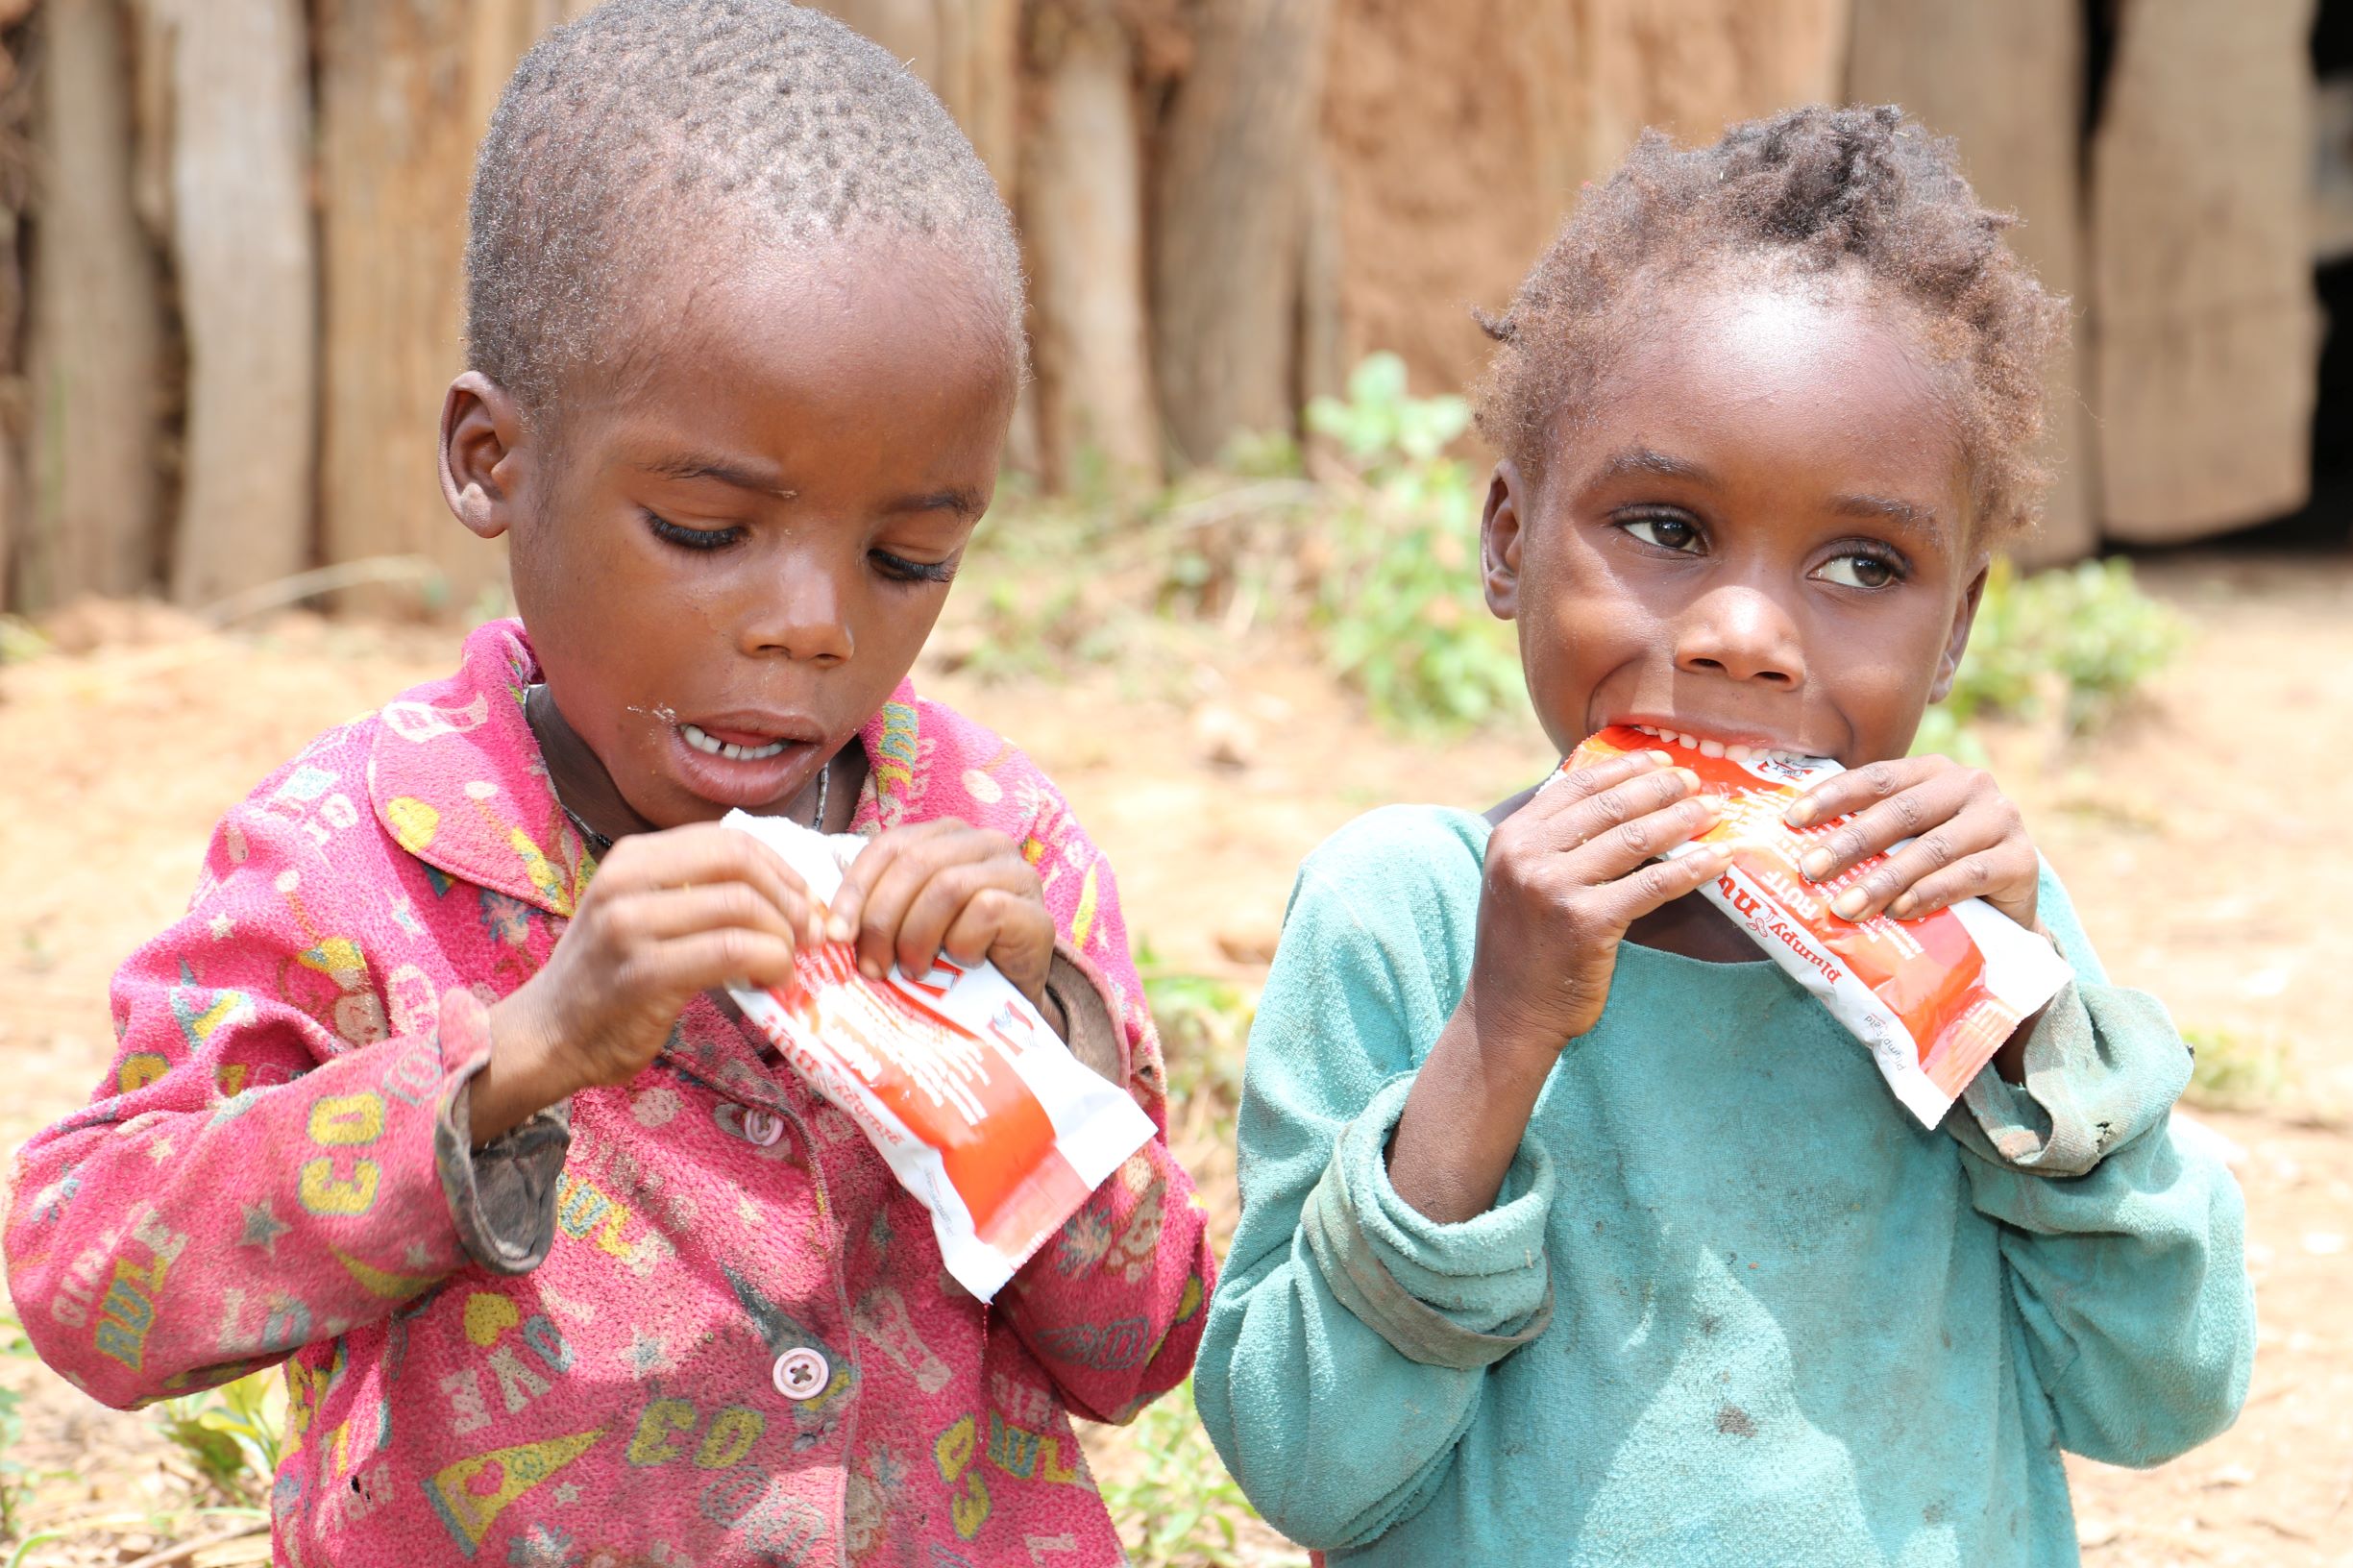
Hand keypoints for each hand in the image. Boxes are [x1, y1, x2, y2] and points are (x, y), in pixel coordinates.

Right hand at [472, 823, 819, 1141]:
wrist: (548, 1036)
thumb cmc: (608, 979)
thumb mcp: (640, 913)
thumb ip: (696, 893)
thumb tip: (784, 889)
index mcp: (633, 858)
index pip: (730, 841)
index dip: (781, 868)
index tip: (804, 901)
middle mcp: (627, 881)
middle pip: (740, 863)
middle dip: (790, 896)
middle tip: (809, 931)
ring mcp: (631, 925)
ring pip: (742, 908)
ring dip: (784, 937)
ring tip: (788, 962)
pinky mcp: (645, 973)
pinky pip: (732, 952)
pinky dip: (769, 964)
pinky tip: (771, 981)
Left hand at [825, 820, 1054, 1004]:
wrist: (1011, 1000)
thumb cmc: (952, 958)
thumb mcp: (907, 925)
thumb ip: (876, 907)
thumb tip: (828, 922)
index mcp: (947, 836)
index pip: (889, 845)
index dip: (856, 889)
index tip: (836, 935)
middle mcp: (984, 842)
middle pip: (916, 863)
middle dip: (883, 919)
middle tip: (872, 966)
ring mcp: (1016, 872)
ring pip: (948, 886)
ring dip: (919, 935)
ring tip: (914, 969)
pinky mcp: (1035, 909)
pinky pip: (986, 910)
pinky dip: (962, 943)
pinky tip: (963, 962)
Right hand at [1387, 749, 1728, 1222]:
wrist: (1508, 1016)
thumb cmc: (1524, 950)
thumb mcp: (1519, 882)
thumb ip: (1552, 843)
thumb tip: (1616, 802)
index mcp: (1510, 838)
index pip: (1575, 785)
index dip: (1625, 767)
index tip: (1661, 758)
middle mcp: (1526, 855)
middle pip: (1609, 806)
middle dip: (1661, 787)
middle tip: (1698, 780)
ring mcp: (1554, 888)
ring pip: (1633, 839)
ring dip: (1682, 819)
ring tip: (1714, 811)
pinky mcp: (1585, 922)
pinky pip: (1651, 885)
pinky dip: (1691, 869)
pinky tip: (1718, 860)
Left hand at [1783, 755, 2037, 929]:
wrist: (2005, 907)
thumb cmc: (1937, 867)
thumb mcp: (1903, 841)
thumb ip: (1865, 832)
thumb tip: (1785, 842)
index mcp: (1934, 770)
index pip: (1878, 777)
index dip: (1834, 796)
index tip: (1791, 820)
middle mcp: (1971, 785)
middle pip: (1902, 812)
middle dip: (1851, 842)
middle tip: (1810, 870)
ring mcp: (2001, 820)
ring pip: (1932, 848)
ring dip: (1884, 879)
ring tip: (1846, 907)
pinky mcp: (2023, 860)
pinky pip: (1969, 875)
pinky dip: (1931, 893)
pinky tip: (1900, 910)